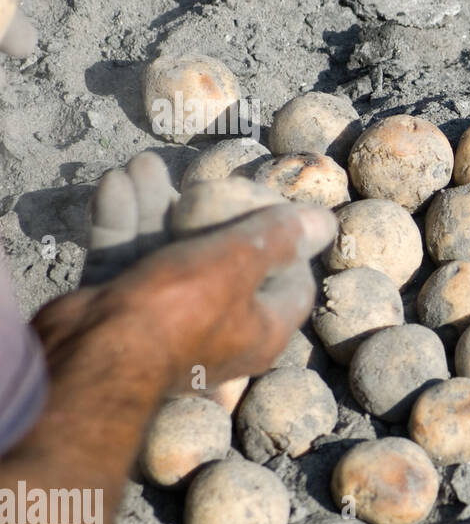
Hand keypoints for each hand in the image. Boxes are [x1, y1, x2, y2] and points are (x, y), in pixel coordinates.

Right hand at [37, 154, 335, 394]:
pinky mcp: (122, 311)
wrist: (89, 360)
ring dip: (156, 207)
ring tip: (144, 163)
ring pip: (168, 252)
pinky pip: (128, 260)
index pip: (293, 284)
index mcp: (262, 331)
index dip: (290, 244)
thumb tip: (327, 223)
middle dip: (207, 211)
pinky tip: (116, 183)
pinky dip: (123, 223)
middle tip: (203, 179)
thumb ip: (279, 239)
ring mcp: (167, 321)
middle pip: (225, 260)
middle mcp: (219, 329)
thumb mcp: (239, 263)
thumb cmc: (178, 311)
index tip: (273, 208)